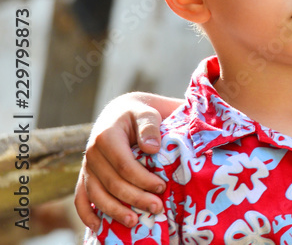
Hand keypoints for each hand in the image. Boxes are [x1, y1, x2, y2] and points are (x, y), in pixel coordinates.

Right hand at [74, 93, 167, 229]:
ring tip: (134, 222)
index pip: (125, 166)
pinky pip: (80, 197)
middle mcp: (92, 153)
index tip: (162, 188)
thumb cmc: (138, 114)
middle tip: (157, 208)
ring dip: (114, 211)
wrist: (121, 112)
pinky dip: (86, 214)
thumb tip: (151, 148)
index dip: (143, 180)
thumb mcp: (146, 113)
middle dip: (135, 198)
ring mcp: (87, 166)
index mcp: (106, 136)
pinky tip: (99, 227)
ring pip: (97, 195)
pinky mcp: (86, 176)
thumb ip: (149, 127)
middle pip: (112, 183)